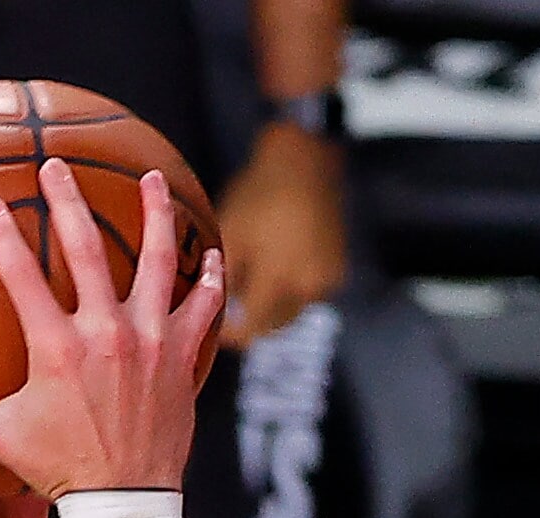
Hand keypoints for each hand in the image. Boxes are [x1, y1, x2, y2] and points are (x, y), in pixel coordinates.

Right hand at [0, 162, 224, 500]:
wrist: (121, 502)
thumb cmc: (56, 471)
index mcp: (56, 347)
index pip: (23, 275)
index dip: (3, 234)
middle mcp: (105, 332)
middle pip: (87, 246)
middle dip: (68, 199)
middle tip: (56, 166)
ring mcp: (149, 339)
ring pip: (157, 258)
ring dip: (154, 214)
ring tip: (152, 181)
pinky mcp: (181, 355)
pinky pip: (202, 304)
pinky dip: (208, 277)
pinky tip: (208, 254)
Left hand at [216, 126, 346, 345]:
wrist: (304, 161)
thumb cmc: (257, 195)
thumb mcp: (229, 235)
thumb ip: (218, 279)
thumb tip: (202, 313)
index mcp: (278, 276)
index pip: (251, 327)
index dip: (231, 334)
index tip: (216, 331)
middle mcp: (307, 284)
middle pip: (271, 325)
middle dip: (249, 325)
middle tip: (228, 319)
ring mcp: (325, 280)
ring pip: (290, 314)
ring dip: (270, 312)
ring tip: (249, 298)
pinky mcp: (337, 273)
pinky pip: (307, 298)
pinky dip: (289, 296)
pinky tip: (275, 279)